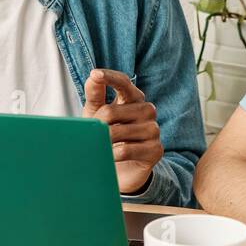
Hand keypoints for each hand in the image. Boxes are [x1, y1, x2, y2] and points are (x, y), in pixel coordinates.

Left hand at [82, 68, 162, 193]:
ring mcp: (153, 129)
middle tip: (90, 135)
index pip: (123, 82)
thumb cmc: (110, 137)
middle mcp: (147, 110)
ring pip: (116, 132)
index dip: (109, 78)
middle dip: (95, 125)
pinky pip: (125, 150)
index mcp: (133, 98)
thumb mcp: (97, 115)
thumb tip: (93, 77)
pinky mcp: (155, 149)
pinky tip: (110, 157)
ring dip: (102, 142)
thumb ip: (95, 95)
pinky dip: (111, 155)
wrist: (123, 170)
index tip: (95, 74)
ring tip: (100, 147)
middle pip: (110, 112)